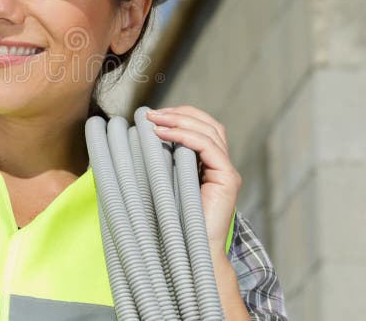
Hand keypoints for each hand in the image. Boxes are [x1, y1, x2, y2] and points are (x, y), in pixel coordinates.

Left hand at [146, 106, 240, 250]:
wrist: (188, 252)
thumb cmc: (172, 222)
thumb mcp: (164, 184)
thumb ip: (161, 163)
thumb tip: (137, 140)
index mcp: (210, 165)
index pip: (203, 128)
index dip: (180, 116)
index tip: (153, 115)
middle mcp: (222, 166)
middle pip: (209, 125)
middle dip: (179, 114)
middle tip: (151, 114)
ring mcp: (227, 172)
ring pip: (209, 131)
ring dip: (179, 121)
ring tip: (153, 120)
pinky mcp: (228, 179)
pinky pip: (208, 147)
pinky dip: (184, 136)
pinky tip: (162, 134)